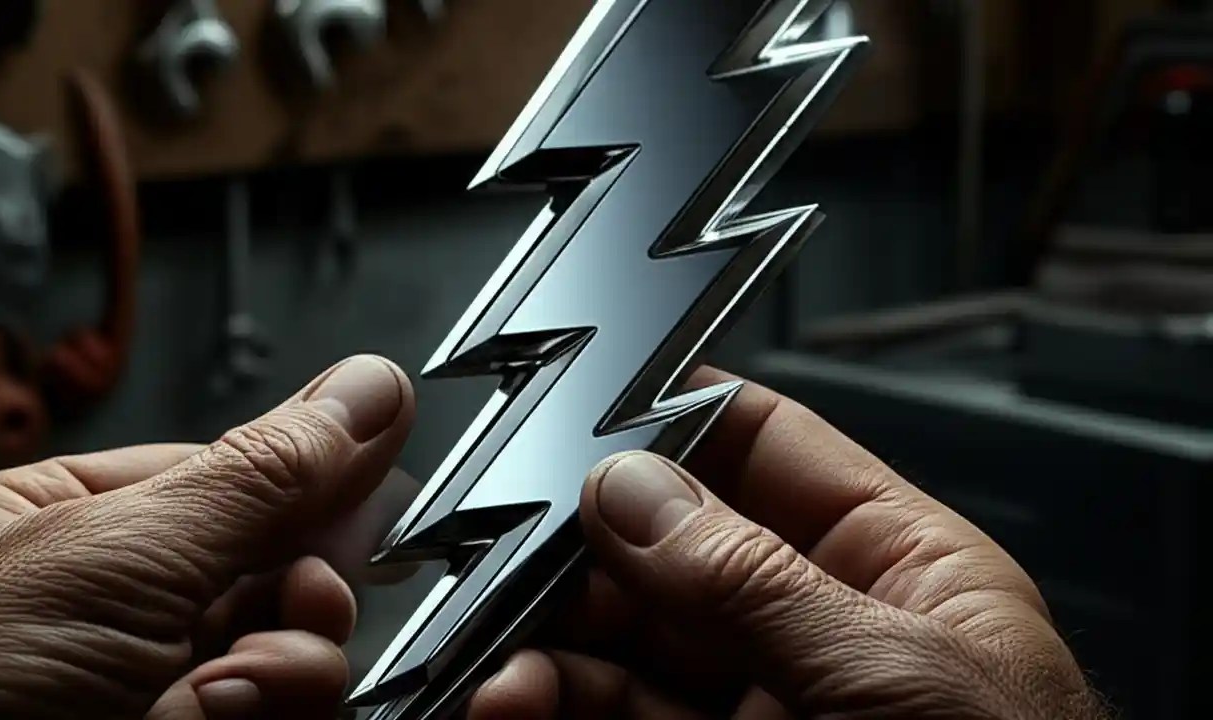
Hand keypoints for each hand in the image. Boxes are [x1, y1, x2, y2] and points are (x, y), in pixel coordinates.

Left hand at [0, 355, 415, 719]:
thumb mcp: (112, 559)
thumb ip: (256, 475)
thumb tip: (366, 391)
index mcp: (67, 528)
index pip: (236, 480)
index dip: (309, 492)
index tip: (371, 500)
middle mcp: (113, 617)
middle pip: (277, 582)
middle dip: (298, 604)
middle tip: (298, 610)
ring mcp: (149, 694)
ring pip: (292, 669)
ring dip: (285, 681)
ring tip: (223, 699)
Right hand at [470, 368, 1105, 719]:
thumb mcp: (892, 676)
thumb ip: (755, 582)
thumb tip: (635, 490)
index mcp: (896, 569)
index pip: (768, 449)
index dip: (675, 417)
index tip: (584, 415)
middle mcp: (816, 632)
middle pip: (670, 552)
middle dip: (585, 551)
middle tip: (515, 555)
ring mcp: (760, 708)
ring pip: (623, 646)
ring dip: (547, 641)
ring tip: (504, 662)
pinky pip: (611, 719)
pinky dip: (549, 705)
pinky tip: (514, 701)